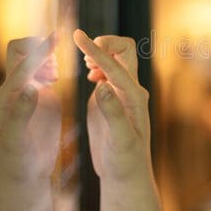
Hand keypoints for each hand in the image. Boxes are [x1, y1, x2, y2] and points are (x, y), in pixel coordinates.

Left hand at [0, 34, 60, 181]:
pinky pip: (44, 72)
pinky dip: (53, 65)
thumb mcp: (16, 140)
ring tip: (57, 75)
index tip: (58, 37)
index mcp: (6, 96)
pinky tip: (60, 76)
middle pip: (20, 51)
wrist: (23, 174)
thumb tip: (30, 88)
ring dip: (47, 56)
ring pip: (33, 59)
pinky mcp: (41, 98)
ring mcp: (27, 91)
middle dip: (39, 48)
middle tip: (56, 66)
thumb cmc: (17, 161)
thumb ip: (21, 114)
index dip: (41, 50)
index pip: (23, 64)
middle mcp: (14, 89)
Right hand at [73, 29, 150, 180]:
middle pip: (123, 51)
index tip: (75, 35)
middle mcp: (131, 90)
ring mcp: (121, 93)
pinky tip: (87, 73)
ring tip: (83, 62)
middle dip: (103, 43)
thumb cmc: (125, 161)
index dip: (94, 49)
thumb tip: (102, 85)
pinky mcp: (111, 99)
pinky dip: (96, 64)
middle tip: (83, 50)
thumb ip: (112, 112)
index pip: (113, 64)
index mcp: (134, 96)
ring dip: (99, 53)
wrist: (126, 175)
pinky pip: (107, 71)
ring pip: (115, 59)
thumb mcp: (119, 140)